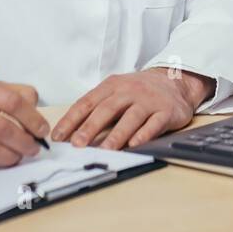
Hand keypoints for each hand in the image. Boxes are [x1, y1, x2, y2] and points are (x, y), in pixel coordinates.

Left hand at [52, 68, 213, 149]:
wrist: (174, 81)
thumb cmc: (138, 91)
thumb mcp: (116, 92)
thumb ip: (97, 108)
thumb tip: (71, 132)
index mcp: (112, 86)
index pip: (87, 102)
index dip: (71, 120)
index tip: (58, 136)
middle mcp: (129, 91)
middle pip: (107, 109)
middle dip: (90, 127)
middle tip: (77, 144)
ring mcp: (148, 100)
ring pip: (131, 118)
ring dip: (117, 134)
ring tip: (105, 150)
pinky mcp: (166, 111)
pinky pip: (154, 124)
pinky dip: (144, 134)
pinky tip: (135, 144)